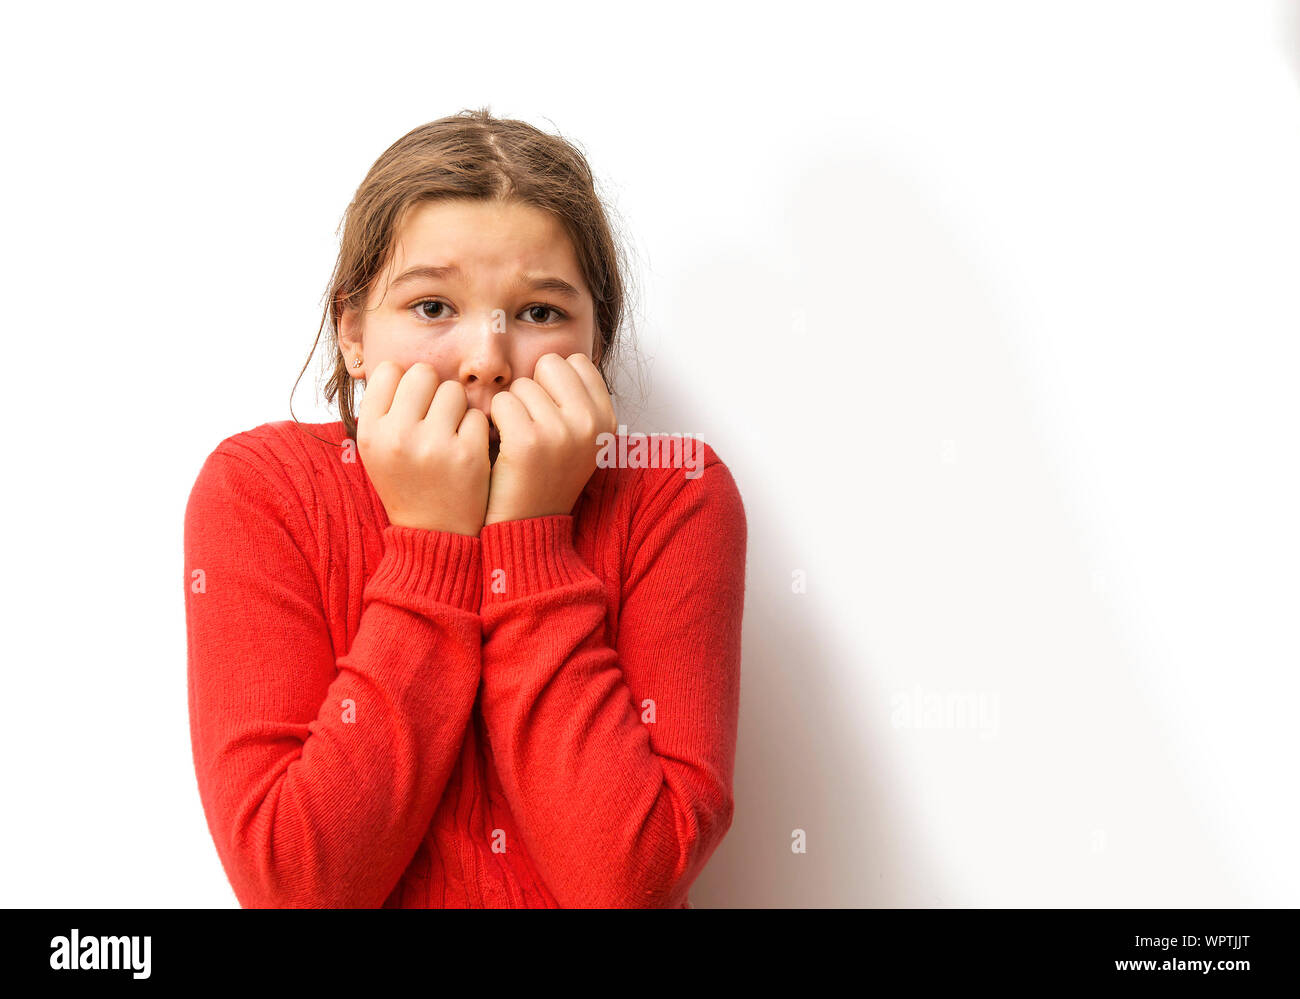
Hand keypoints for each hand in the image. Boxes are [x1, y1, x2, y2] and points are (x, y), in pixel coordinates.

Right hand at [357, 361, 490, 535]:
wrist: (434, 534)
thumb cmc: (407, 482)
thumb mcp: (378, 448)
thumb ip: (385, 407)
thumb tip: (402, 365)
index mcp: (370, 431)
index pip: (388, 369)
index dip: (405, 382)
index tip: (411, 405)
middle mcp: (397, 436)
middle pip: (424, 373)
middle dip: (434, 390)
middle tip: (435, 418)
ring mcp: (434, 445)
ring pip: (454, 391)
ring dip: (457, 409)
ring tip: (449, 436)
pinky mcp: (468, 455)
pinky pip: (478, 416)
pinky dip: (475, 430)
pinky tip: (466, 451)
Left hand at [485, 352, 617, 526]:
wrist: (528, 527)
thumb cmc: (546, 476)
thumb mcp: (579, 439)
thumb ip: (578, 399)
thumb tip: (560, 357)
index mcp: (607, 420)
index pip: (576, 361)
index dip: (553, 381)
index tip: (549, 412)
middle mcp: (590, 424)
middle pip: (549, 364)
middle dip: (534, 387)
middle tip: (531, 424)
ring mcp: (561, 432)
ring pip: (521, 384)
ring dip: (511, 408)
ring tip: (518, 441)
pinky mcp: (528, 442)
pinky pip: (501, 402)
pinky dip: (494, 420)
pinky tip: (503, 446)